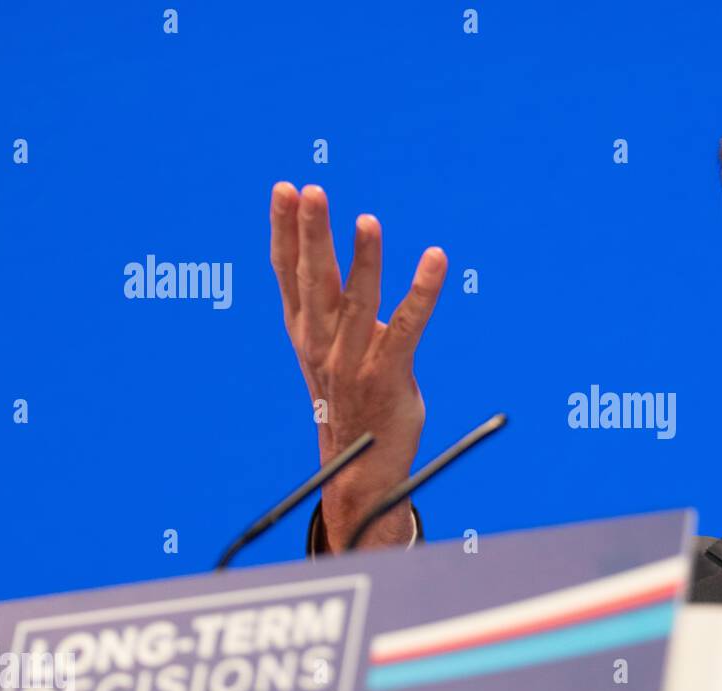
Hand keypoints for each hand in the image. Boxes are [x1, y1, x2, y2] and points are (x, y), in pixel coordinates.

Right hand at [269, 182, 446, 551]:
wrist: (358, 469)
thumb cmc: (349, 400)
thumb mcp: (327, 351)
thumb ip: (327, 308)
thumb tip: (327, 258)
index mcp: (303, 333)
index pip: (288, 273)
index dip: (285, 230)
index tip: (285, 190)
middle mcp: (321, 344)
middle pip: (312, 279)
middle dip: (311, 232)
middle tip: (309, 189)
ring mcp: (353, 361)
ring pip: (357, 301)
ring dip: (364, 259)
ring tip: (368, 220)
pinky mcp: (388, 374)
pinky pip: (408, 327)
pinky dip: (423, 292)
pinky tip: (435, 259)